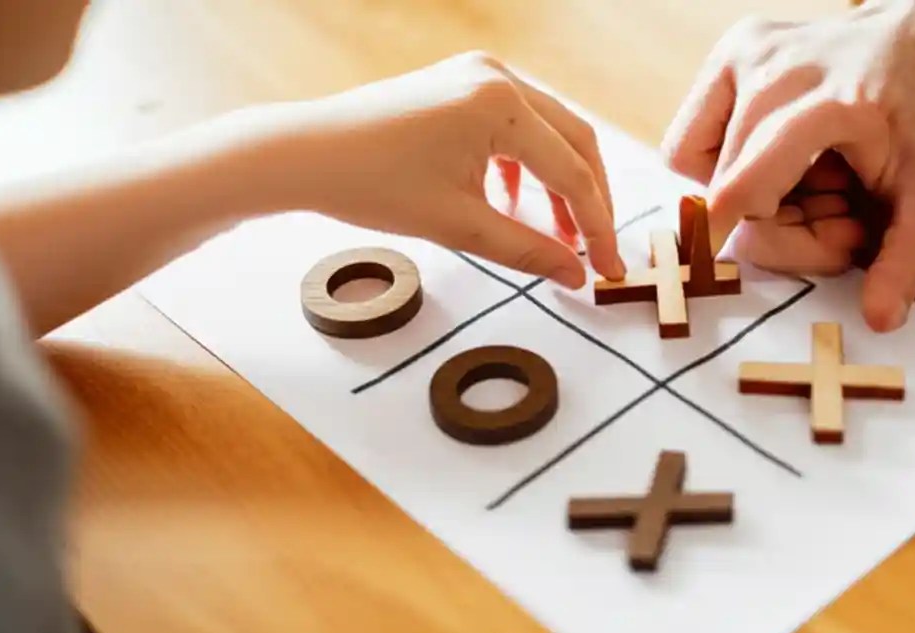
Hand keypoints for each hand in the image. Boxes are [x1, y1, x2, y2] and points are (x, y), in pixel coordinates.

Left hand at [250, 52, 622, 287]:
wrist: (307, 155)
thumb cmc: (371, 184)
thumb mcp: (458, 225)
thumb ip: (527, 249)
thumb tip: (574, 275)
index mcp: (501, 105)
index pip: (572, 172)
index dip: (597, 227)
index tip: (608, 268)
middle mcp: (498, 77)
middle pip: (574, 142)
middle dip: (589, 201)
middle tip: (595, 250)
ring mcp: (478, 74)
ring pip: (548, 133)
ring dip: (559, 184)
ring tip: (558, 236)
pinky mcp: (461, 84)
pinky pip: (515, 126)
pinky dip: (525, 166)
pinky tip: (513, 204)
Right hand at [662, 3, 914, 330]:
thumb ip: (906, 261)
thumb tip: (880, 320)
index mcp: (826, 102)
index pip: (741, 190)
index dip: (773, 244)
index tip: (837, 247)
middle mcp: (771, 68)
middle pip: (726, 189)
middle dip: (780, 224)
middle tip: (846, 214)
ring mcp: (744, 53)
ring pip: (697, 166)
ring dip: (751, 194)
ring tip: (818, 184)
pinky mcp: (731, 53)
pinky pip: (694, 139)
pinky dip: (735, 164)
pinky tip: (793, 160)